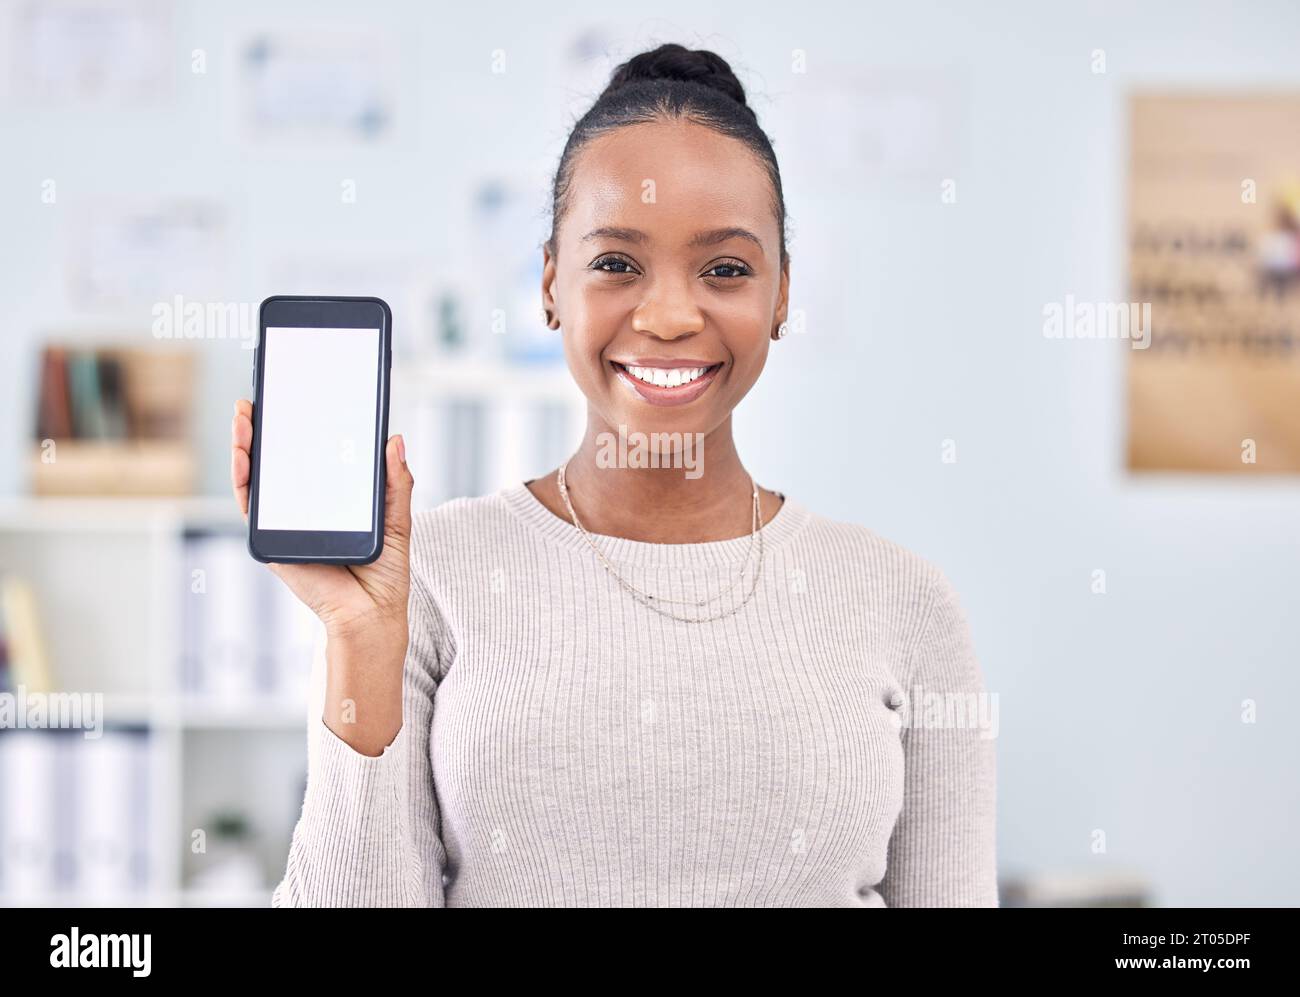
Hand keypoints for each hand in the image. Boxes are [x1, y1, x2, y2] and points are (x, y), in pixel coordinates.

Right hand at [230, 399, 413, 648]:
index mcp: (332, 498)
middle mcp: (304, 507)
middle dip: (263, 429)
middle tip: (259, 400)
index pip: (310, 456)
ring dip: (245, 446)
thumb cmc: (385, 572)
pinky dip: (243, 479)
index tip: (293, 398)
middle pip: (277, 461)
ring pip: (257, 478)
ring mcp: (285, 523)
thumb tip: (395, 439)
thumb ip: (396, 482)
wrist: (370, 613)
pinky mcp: (271, 541)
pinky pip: (251, 506)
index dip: (298, 427)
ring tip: (246, 417)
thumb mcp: (397, 519)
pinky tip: (243, 456)